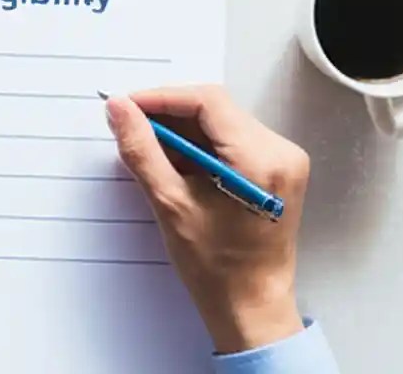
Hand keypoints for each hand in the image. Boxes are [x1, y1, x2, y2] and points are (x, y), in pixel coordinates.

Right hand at [105, 86, 310, 353]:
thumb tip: (120, 109)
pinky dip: (198, 146)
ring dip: (182, 131)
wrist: (251, 305)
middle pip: (215, 110)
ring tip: (150, 152)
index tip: (127, 106)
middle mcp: (281, 152)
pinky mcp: (275, 170)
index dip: (161, 97)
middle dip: (169, 115)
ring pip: (220, 123)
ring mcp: (282, 160)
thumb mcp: (170, 204)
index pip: (207, 102)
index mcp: (262, 159)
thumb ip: (142, 150)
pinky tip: (175, 164)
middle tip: (131, 128)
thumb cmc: (217, 267)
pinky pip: (230, 140)